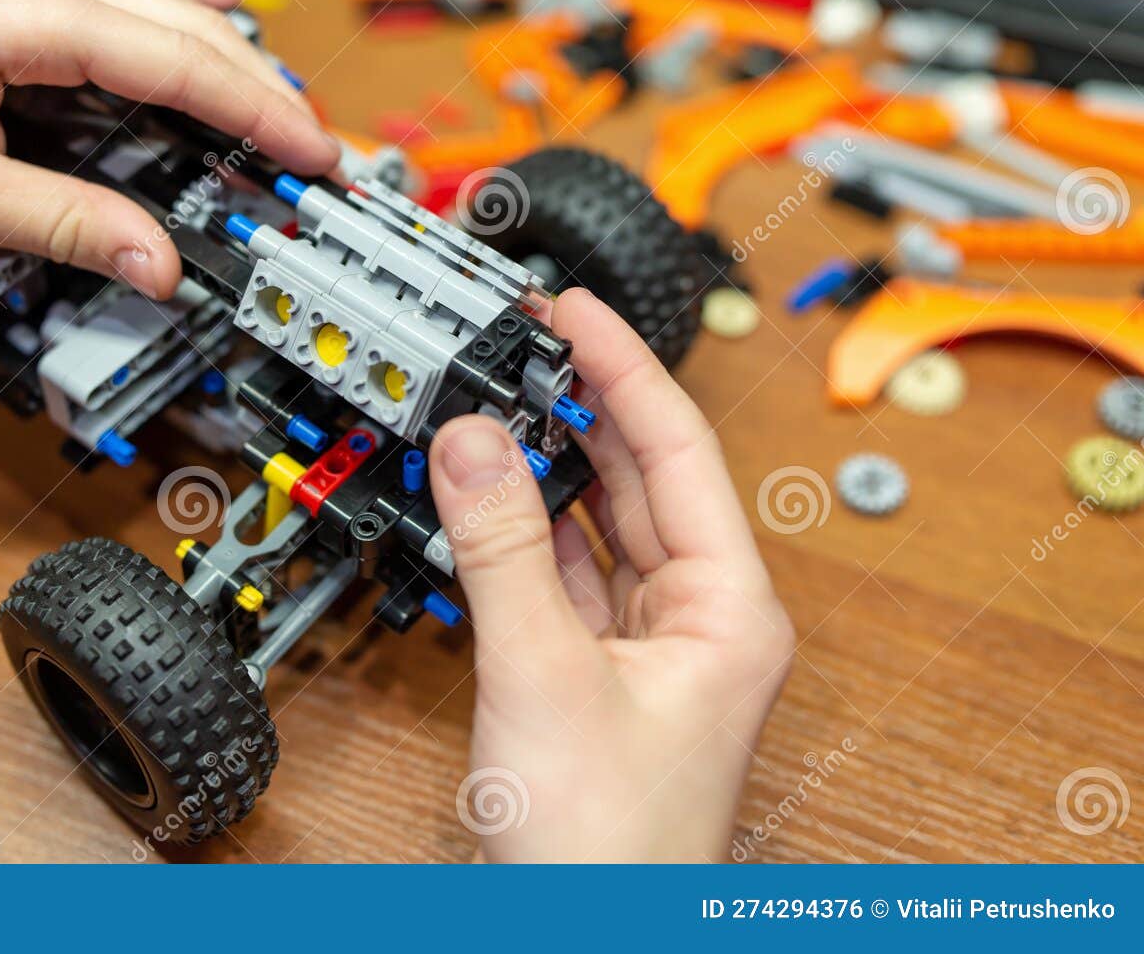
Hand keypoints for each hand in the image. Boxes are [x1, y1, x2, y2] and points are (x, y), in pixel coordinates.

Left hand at [0, 0, 337, 295]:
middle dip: (261, 92)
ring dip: (228, 51)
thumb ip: (62, 226)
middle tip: (316, 154)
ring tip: (283, 105)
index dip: (260, 115)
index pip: (179, 64)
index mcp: (23, 15)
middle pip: (186, 27)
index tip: (315, 157)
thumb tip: (155, 259)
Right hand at [429, 287, 793, 861]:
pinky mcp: (597, 669)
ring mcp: (649, 644)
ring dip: (548, 465)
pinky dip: (523, 529)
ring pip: (598, 524)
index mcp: (729, 609)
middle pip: (641, 478)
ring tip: (500, 398)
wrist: (581, 933)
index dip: (624, 368)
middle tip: (526, 340)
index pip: (679, 450)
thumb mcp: (542, 672)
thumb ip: (500, 547)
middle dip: (583, 406)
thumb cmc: (604, 845)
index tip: (575, 310)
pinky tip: (489, 490)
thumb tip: (470, 442)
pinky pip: (563, 571)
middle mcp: (700, 617)